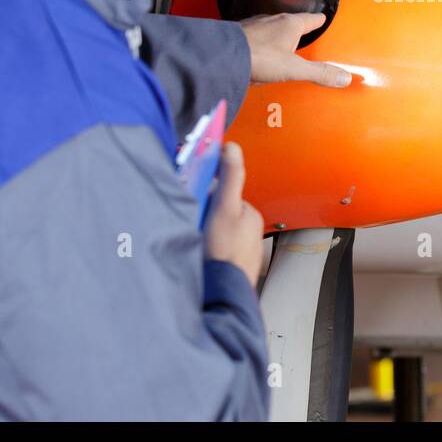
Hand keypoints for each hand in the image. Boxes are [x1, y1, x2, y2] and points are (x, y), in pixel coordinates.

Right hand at [205, 142, 263, 285]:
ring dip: (202, 231)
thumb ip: (230, 177)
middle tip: (192, 221)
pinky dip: (205, 247)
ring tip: (195, 239)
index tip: (194, 191)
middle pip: (218, 211)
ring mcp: (239, 247)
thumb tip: (232, 148)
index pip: (224, 192)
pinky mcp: (229, 262)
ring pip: (215, 229)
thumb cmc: (224, 254)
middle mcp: (248, 230)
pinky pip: (214, 246)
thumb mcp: (225, 208)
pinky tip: (198, 252)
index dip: (206, 192)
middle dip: (203, 213)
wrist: (222, 293)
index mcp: (250, 214)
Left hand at [239, 12, 351, 86]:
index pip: (310, 19)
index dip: (317, 20)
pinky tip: (257, 56)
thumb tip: (343, 76)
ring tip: (280, 47)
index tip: (322, 18)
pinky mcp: (239, 35)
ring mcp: (253, 26)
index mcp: (290, 24)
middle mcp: (271, 20)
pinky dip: (259, 45)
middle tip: (303, 33)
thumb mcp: (294, 69)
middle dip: (296, 28)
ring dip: (276, 36)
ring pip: (270, 28)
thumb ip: (319, 73)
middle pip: (289, 22)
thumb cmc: (258, 57)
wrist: (221, 55)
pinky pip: (254, 38)